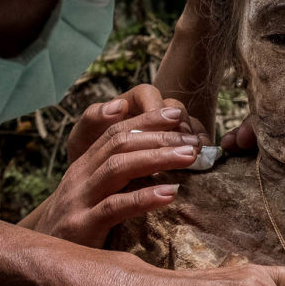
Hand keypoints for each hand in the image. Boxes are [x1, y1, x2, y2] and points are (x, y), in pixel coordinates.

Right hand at [31, 105, 209, 247]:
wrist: (42, 262)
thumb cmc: (80, 227)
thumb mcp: (96, 195)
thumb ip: (120, 177)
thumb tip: (161, 158)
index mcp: (85, 166)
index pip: (116, 132)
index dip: (146, 120)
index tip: (176, 113)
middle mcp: (80, 177)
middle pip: (120, 145)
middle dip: (158, 137)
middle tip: (192, 137)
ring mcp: (79, 200)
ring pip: (118, 168)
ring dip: (157, 159)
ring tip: (189, 156)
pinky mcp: (82, 226)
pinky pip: (114, 207)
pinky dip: (143, 198)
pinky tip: (169, 194)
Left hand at [66, 84, 205, 163]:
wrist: (93, 191)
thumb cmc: (87, 163)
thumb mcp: (81, 142)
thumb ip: (92, 121)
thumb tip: (117, 106)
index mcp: (127, 105)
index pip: (147, 94)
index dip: (155, 108)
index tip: (160, 126)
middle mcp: (150, 114)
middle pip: (173, 108)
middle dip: (179, 127)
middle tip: (185, 145)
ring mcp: (168, 131)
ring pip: (190, 123)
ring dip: (195, 137)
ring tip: (196, 154)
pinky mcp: (181, 149)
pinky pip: (198, 142)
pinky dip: (202, 149)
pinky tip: (203, 163)